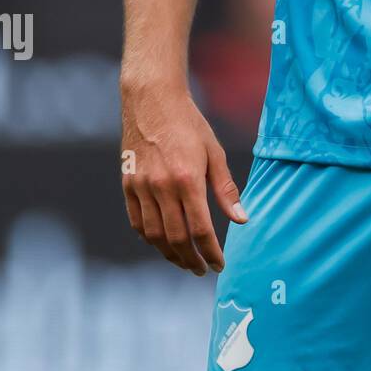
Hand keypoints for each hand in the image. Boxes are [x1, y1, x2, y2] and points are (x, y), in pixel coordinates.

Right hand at [121, 80, 245, 274]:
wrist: (152, 101)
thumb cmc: (190, 124)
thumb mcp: (215, 152)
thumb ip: (226, 189)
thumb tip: (242, 219)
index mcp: (187, 179)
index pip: (200, 229)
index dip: (211, 252)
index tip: (219, 265)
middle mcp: (161, 187)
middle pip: (176, 238)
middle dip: (191, 259)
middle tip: (202, 270)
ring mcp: (141, 187)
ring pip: (154, 235)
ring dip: (170, 254)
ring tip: (184, 261)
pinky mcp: (127, 185)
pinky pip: (137, 222)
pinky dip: (150, 238)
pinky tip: (162, 243)